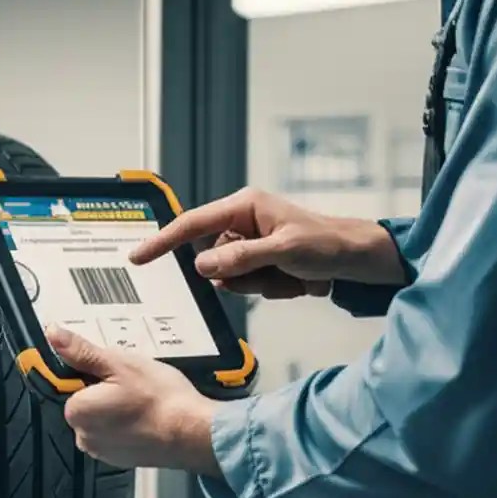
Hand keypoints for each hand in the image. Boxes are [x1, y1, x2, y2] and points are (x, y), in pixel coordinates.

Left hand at [45, 325, 221, 476]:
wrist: (193, 432)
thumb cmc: (159, 398)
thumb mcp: (119, 364)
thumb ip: (82, 351)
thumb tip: (54, 335)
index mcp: (77, 412)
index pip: (72, 385)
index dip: (94, 374)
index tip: (116, 373)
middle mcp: (84, 437)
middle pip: (87, 403)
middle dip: (105, 391)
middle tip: (134, 384)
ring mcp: (103, 452)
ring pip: (103, 419)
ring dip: (118, 409)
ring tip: (144, 400)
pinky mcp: (122, 459)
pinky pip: (117, 435)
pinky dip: (129, 425)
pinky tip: (149, 416)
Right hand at [130, 187, 405, 298]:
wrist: (357, 260)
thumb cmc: (327, 243)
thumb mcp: (283, 250)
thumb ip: (241, 258)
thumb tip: (203, 265)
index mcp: (244, 207)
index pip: (193, 225)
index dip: (163, 241)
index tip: (139, 257)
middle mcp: (243, 224)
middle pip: (214, 260)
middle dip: (242, 275)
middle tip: (274, 272)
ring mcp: (252, 247)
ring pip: (231, 278)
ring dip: (259, 284)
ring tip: (290, 275)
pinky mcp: (261, 265)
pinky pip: (248, 287)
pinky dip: (270, 289)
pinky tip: (294, 281)